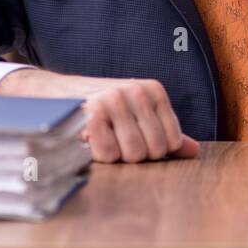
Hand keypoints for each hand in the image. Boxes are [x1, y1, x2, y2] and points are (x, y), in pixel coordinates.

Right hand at [0, 69, 199, 163]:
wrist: (54, 94)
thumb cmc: (102, 110)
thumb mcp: (136, 115)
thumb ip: (165, 133)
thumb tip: (194, 151)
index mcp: (154, 91)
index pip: (172, 141)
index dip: (153, 151)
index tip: (132, 139)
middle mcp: (137, 91)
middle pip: (153, 151)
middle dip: (133, 156)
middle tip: (114, 141)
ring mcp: (115, 99)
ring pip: (133, 154)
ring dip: (115, 156)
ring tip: (103, 140)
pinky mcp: (92, 112)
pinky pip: (109, 154)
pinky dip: (98, 155)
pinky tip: (89, 141)